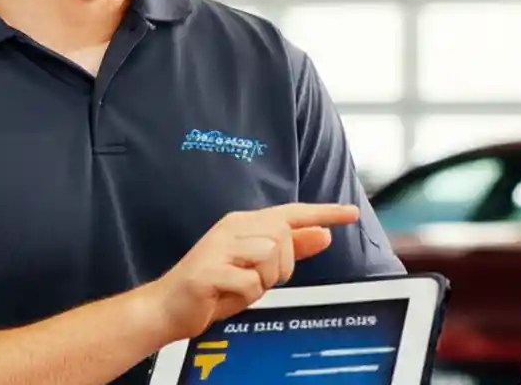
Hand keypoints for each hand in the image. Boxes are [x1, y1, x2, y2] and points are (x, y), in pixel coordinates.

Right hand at [145, 203, 360, 341]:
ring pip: (270, 258)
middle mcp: (233, 227)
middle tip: (256, 280)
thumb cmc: (214, 287)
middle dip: (281, 267)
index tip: (351, 213)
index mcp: (245, 223)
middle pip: (284, 238)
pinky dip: (244, 296)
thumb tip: (323, 235)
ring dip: (261, 282)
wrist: (168, 307)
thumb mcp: (259, 269)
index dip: (323, 213)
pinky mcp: (210, 269)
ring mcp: (220, 246)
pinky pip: (250, 283)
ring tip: (238, 287)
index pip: (292, 213)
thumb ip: (290, 251)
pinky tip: (225, 295)